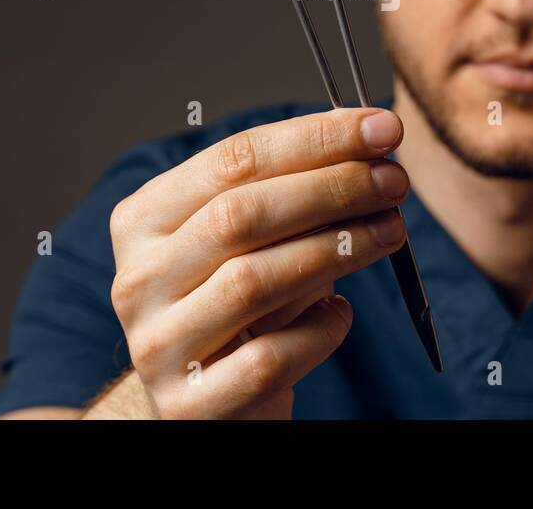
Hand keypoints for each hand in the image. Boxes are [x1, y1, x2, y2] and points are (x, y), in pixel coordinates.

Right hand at [107, 107, 410, 418]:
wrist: (199, 400)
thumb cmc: (238, 306)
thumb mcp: (255, 242)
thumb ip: (295, 194)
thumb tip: (372, 144)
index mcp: (145, 219)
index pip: (233, 159)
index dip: (315, 138)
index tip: (380, 127)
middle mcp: (138, 277)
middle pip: (241, 214)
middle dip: (332, 188)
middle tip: (394, 180)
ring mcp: (158, 344)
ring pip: (253, 282)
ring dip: (337, 248)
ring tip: (390, 231)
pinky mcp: (189, 404)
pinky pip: (268, 359)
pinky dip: (320, 329)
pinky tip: (343, 311)